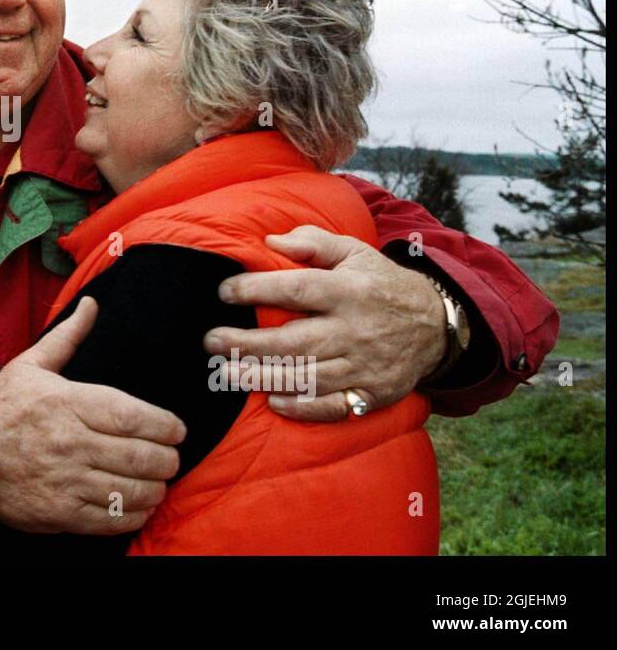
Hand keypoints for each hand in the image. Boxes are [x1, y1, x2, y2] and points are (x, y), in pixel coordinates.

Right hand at [0, 296, 186, 533]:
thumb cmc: (1, 407)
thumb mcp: (30, 364)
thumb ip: (68, 336)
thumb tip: (92, 303)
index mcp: (66, 403)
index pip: (130, 416)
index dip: (163, 425)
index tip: (178, 429)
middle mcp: (69, 443)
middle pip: (138, 457)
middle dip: (167, 459)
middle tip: (173, 457)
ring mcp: (64, 482)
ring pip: (130, 491)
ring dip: (155, 488)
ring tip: (160, 480)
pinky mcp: (58, 514)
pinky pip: (109, 520)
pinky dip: (134, 515)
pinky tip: (140, 505)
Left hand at [203, 225, 446, 421]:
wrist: (437, 325)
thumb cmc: (381, 284)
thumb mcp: (355, 252)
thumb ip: (313, 244)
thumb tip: (270, 242)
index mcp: (349, 291)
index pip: (296, 290)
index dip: (257, 290)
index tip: (223, 292)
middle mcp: (355, 330)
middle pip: (294, 340)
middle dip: (248, 343)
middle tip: (211, 341)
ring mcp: (364, 366)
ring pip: (308, 376)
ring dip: (264, 377)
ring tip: (227, 374)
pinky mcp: (373, 394)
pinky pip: (335, 407)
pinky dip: (305, 408)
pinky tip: (274, 402)